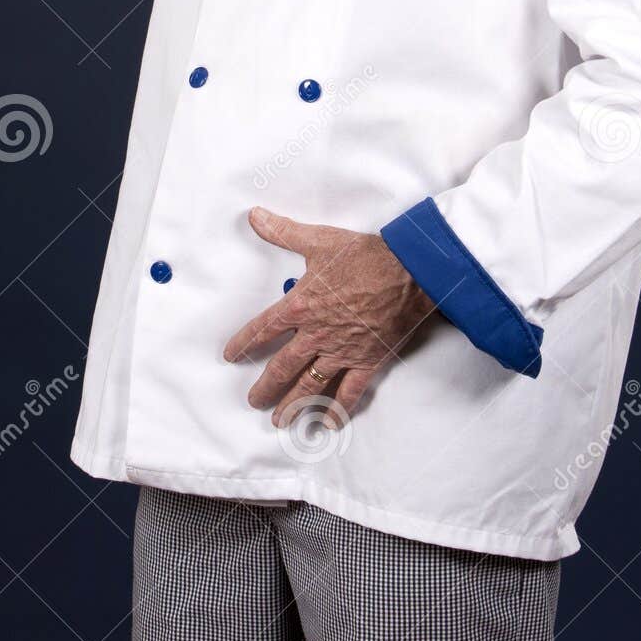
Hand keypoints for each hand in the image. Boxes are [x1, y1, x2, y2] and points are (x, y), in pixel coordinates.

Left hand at [223, 205, 434, 425]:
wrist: (409, 272)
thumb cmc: (365, 256)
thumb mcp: (319, 240)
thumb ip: (283, 232)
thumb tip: (255, 216)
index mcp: (300, 307)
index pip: (262, 330)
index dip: (244, 344)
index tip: (231, 356)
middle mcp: (316, 335)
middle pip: (282, 367)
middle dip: (265, 387)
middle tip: (253, 401)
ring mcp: (342, 352)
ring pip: (310, 385)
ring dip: (292, 405)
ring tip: (279, 420)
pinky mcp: (367, 362)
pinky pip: (350, 393)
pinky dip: (338, 410)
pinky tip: (327, 424)